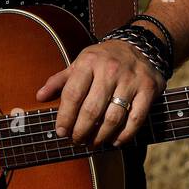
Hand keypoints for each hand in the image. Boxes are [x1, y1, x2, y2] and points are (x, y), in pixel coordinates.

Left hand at [35, 39, 164, 148]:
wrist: (141, 46)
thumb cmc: (104, 59)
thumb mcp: (80, 62)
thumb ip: (60, 80)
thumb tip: (40, 96)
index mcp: (89, 62)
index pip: (73, 95)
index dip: (65, 117)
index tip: (61, 132)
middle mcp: (110, 70)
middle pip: (92, 110)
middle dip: (81, 131)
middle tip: (77, 140)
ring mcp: (130, 80)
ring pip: (113, 117)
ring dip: (101, 136)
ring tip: (93, 143)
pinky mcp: (148, 89)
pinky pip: (136, 119)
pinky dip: (125, 135)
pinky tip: (115, 141)